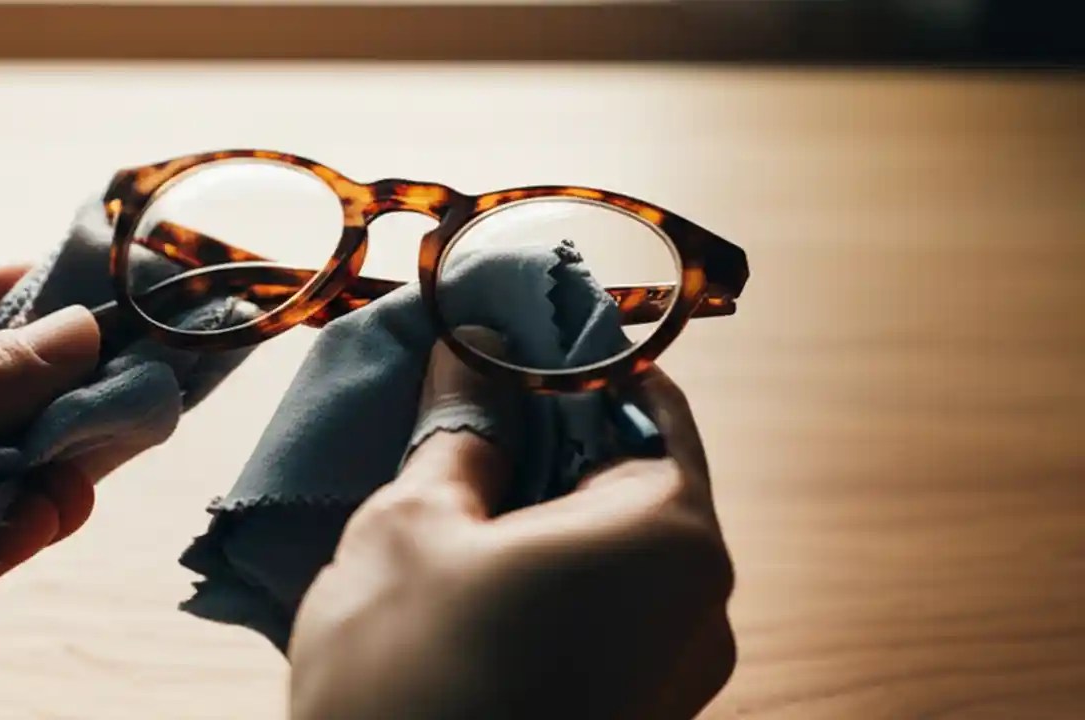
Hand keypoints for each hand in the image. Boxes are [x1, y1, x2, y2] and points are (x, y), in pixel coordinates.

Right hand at [290, 332, 735, 719]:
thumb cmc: (405, 683)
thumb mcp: (412, 528)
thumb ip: (457, 432)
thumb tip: (472, 351)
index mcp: (668, 537)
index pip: (649, 404)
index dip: (578, 366)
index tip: (514, 345)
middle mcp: (701, 606)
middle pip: (641, 477)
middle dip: (557, 441)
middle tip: (467, 417)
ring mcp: (679, 674)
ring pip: (623, 551)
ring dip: (551, 512)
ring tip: (460, 494)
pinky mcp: (643, 719)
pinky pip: (614, 613)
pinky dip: (559, 577)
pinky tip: (480, 575)